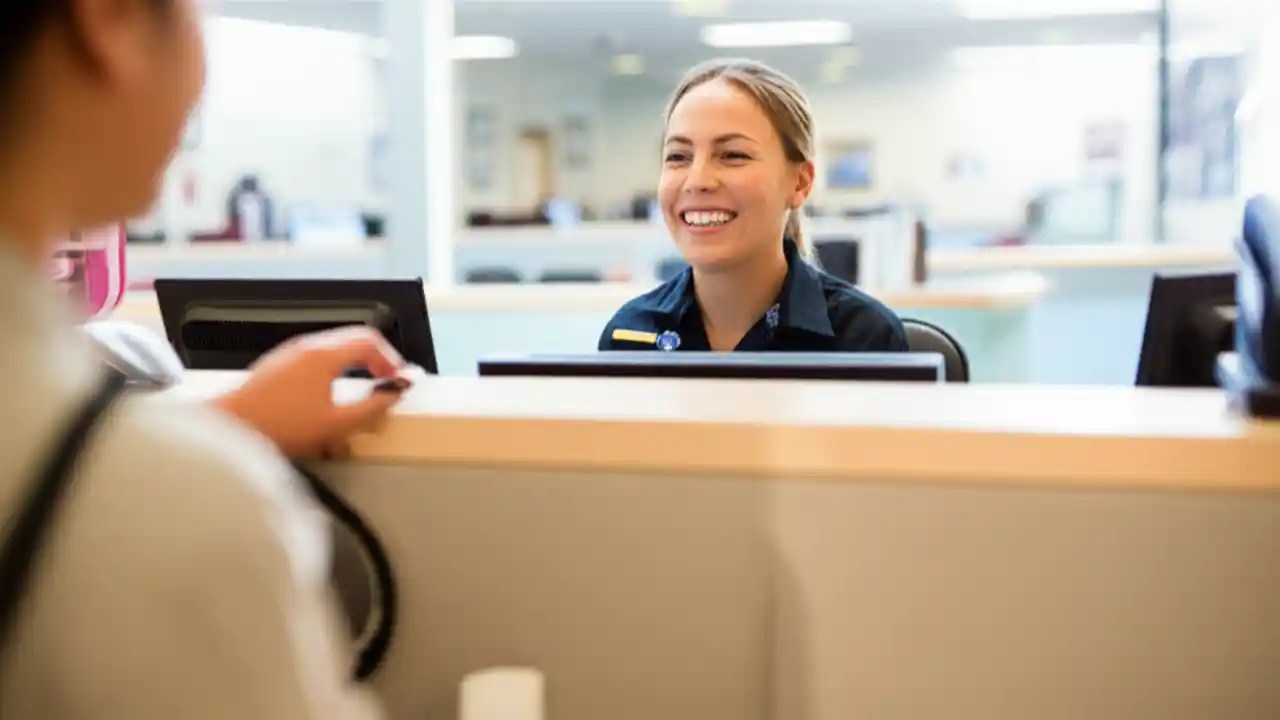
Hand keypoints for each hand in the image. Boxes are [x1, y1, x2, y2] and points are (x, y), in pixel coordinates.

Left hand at [213, 326, 410, 458]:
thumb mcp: (335, 424)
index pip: (370, 340)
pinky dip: (334, 368)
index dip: (391, 359)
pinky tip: (331, 394)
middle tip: (387, 380)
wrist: (229, 428)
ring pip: (334, 347)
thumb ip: (371, 407)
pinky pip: (316, 357)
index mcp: (323, 355)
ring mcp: (289, 354)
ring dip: (355, 363)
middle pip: (353, 338)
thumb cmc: (275, 426)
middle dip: (376, 358)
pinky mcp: (278, 366)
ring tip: (363, 387)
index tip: (398, 378)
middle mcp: (306, 347)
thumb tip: (394, 394)